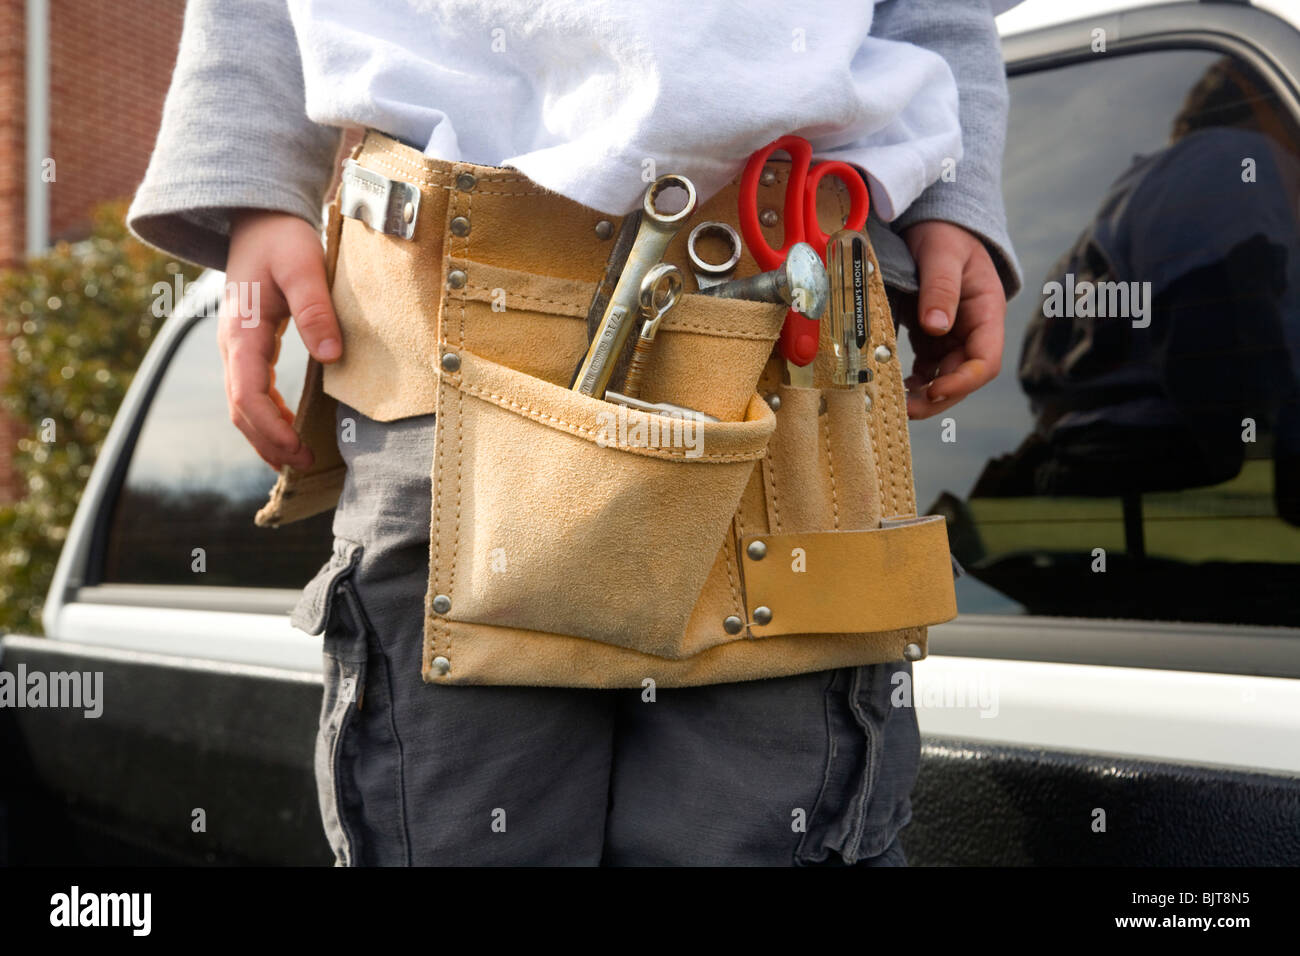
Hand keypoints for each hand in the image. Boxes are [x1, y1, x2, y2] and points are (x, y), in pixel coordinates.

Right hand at [217, 210, 341, 470]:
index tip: (300, 450)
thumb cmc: (282, 238)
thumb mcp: (303, 265)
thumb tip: (329, 355)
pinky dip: (267, 418)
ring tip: (299, 460)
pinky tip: (290, 431)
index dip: (272, 429)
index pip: (247, 395)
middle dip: (269, 443)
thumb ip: (315, 309)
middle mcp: (231, 346)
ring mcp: (235, 348)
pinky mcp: (246, 348)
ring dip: (266, 437)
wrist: (260, 218)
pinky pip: (250, 393)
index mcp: (241, 331)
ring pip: (241, 406)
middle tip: (306, 465)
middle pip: (240, 410)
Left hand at [899, 220, 1005, 418]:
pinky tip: (893, 387)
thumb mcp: (942, 254)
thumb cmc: (944, 235)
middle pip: (962, 377)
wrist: (934, 226)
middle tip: (905, 408)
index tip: (934, 391)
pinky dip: (911, 381)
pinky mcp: (931, 338)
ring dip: (923, 395)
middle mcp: (973, 331)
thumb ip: (941, 288)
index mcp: (986, 313)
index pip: (985, 360)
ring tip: (895, 403)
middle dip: (937, 397)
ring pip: (943, 378)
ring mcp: (952, 337)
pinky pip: (925, 368)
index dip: (962, 381)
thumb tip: (937, 327)